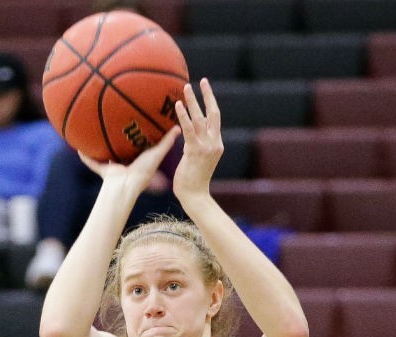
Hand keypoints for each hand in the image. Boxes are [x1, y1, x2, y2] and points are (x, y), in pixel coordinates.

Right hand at [79, 125, 179, 198]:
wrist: (126, 186)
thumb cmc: (143, 171)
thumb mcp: (157, 154)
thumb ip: (166, 142)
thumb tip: (178, 127)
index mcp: (138, 159)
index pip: (138, 145)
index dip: (137, 136)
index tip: (135, 122)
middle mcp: (126, 162)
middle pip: (121, 149)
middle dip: (117, 139)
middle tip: (114, 123)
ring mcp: (114, 167)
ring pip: (105, 154)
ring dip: (100, 147)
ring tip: (94, 132)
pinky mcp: (104, 170)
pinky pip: (92, 162)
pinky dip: (85, 157)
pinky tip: (78, 147)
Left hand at [172, 78, 222, 201]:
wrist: (195, 196)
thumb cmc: (193, 180)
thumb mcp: (197, 159)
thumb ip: (195, 145)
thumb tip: (187, 134)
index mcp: (217, 144)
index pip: (215, 119)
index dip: (211, 102)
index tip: (206, 88)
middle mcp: (215, 143)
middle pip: (213, 114)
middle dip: (208, 95)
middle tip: (201, 80)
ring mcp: (206, 147)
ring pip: (201, 119)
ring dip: (193, 101)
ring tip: (185, 87)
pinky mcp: (195, 151)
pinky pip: (189, 129)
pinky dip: (183, 116)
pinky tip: (178, 105)